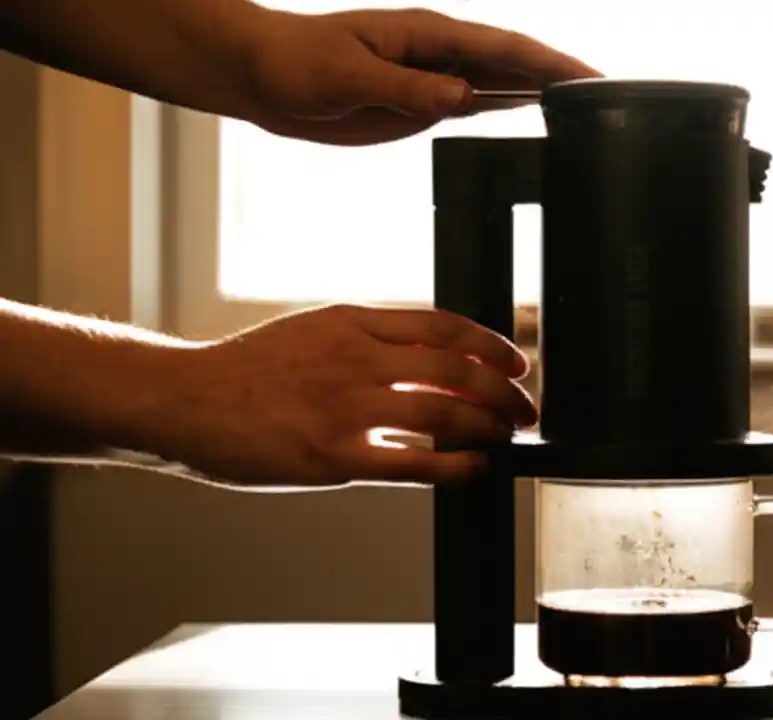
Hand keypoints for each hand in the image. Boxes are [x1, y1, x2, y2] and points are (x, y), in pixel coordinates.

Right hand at [142, 304, 536, 487]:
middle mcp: (356, 358)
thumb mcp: (313, 332)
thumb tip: (431, 362)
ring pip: (444, 412)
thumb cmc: (246, 372)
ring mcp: (346, 407)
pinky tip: (475, 467)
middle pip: (457, 369)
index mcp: (353, 323)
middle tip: (525, 407)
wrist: (183, 400)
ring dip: (488, 425)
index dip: (492, 345)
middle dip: (504, 390)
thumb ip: (369, 342)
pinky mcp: (333, 456)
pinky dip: (456, 465)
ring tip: (506, 436)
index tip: (517, 362)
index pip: (444, 326)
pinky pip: (414, 463)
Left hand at [239, 6, 600, 144]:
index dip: (550, 63)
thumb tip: (464, 96)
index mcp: (428, 35)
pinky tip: (535, 115)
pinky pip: (476, 104)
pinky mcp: (421, 103)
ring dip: (540, 92)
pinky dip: (509, 109)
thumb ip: (407, 88)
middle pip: (514, 63)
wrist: (259, 75)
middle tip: (609, 96)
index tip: (590, 79)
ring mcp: (434, 77)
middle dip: (561, 76)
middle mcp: (440, 53)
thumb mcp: (349, 76)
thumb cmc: (294, 62)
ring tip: (586, 108)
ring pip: (501, 83)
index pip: (503, 48)